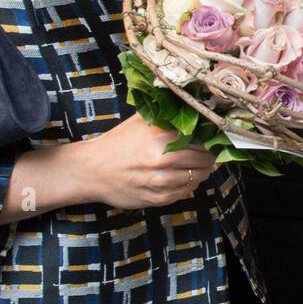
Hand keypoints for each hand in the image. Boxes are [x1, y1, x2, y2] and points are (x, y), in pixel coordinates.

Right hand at [79, 113, 217, 210]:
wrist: (92, 170)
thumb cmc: (117, 142)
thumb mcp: (140, 120)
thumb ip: (165, 113)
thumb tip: (192, 104)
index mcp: (162, 138)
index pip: (203, 140)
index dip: (209, 139)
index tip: (210, 138)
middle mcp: (164, 161)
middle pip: (205, 160)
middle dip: (208, 156)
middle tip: (206, 153)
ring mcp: (162, 183)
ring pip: (198, 178)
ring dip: (200, 172)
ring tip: (193, 165)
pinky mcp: (158, 199)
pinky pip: (185, 193)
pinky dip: (188, 185)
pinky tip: (180, 177)